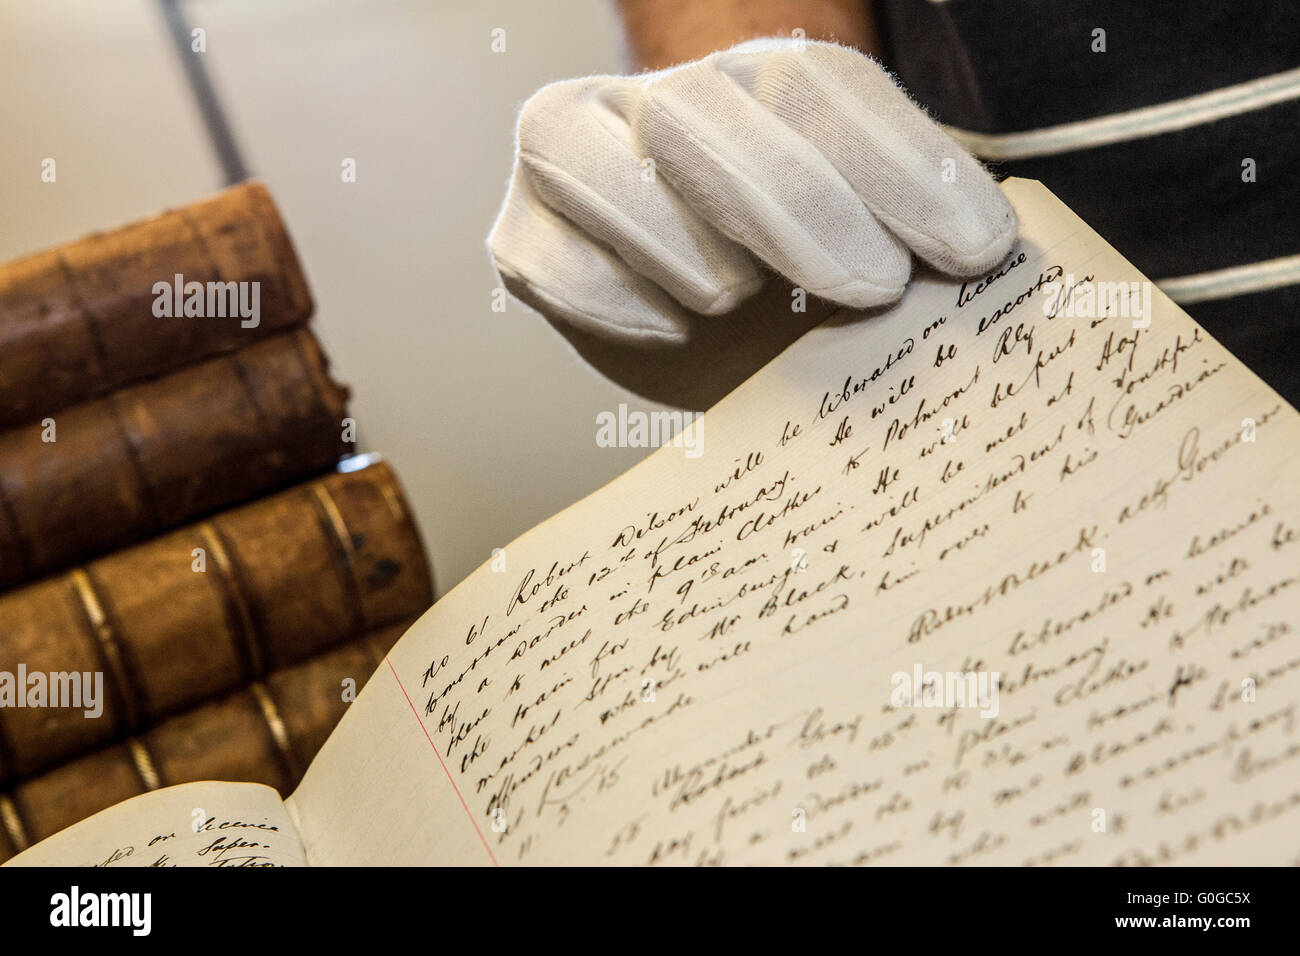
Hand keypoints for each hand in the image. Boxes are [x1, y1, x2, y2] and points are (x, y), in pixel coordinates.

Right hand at [489, 38, 1016, 406]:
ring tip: (742, 301)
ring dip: (692, 248)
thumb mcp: (871, 255)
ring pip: (603, 167)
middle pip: (704, 110)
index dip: (901, 162)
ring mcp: (571, 160)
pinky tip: (672, 327)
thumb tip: (988, 259)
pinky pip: (556, 266)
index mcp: (755, 84)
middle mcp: (653, 101)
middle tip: (874, 289)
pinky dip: (620, 304)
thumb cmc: (795, 296)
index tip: (973, 251)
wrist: (696, 341)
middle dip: (797, 202)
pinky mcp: (522, 240)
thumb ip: (914, 239)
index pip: (822, 87)